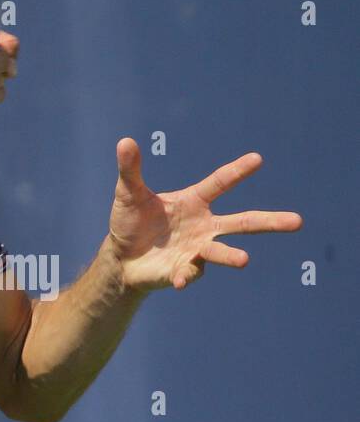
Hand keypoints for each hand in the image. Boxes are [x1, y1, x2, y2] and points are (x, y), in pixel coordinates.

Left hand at [106, 138, 302, 293]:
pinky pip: (190, 273)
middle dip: (270, 222)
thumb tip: (125, 141)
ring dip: (231, 256)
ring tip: (244, 260)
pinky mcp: (185, 271)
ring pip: (221, 252)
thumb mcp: (128, 193)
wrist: (122, 257)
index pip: (219, 183)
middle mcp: (203, 226)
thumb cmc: (131, 221)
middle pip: (242, 222)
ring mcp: (197, 250)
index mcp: (194, 202)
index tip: (257, 158)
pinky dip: (186, 276)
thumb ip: (130, 170)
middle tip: (298, 221)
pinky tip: (180, 280)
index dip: (236, 171)